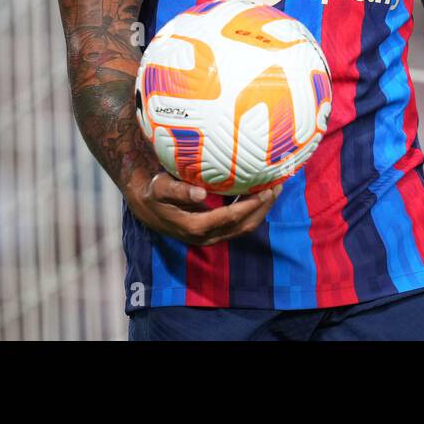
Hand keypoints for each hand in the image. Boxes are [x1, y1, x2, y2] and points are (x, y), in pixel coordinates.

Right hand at [124, 167, 280, 246]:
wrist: (146, 207)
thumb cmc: (154, 193)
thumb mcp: (160, 188)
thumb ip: (178, 190)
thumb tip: (201, 193)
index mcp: (195, 227)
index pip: (230, 217)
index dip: (249, 205)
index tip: (265, 191)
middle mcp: (206, 236)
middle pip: (243, 226)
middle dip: (262, 208)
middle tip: (277, 187)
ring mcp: (212, 236)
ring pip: (244, 227)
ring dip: (261, 210)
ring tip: (275, 189)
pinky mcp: (215, 231)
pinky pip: (239, 224)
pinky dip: (252, 211)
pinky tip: (260, 193)